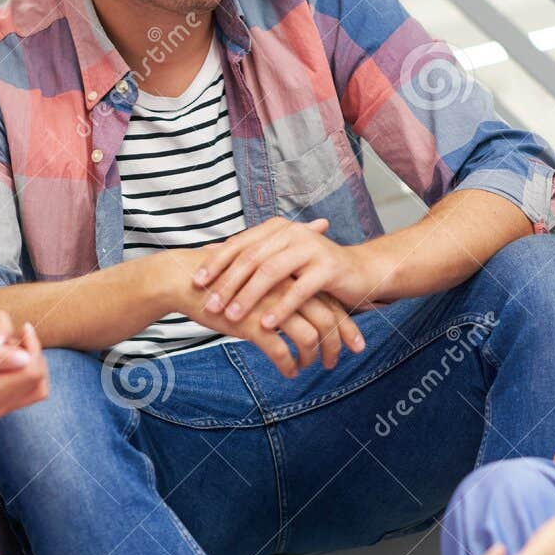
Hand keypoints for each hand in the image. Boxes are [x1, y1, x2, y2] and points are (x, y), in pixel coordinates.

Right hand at [0, 316, 48, 418]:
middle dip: (34, 354)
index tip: (25, 328)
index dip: (33, 348)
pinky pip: (28, 388)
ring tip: (16, 341)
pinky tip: (10, 351)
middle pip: (39, 379)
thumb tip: (27, 359)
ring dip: (31, 361)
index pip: (32, 372)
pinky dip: (25, 369)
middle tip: (24, 333)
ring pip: (38, 384)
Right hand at [177, 262, 363, 378]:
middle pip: (327, 319)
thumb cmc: (228, 274)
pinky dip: (288, 365)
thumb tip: (323, 221)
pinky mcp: (253, 324)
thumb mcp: (263, 261)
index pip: (330, 301)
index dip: (347, 325)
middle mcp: (287, 289)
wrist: (188, 281)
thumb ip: (296, 254)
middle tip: (336, 362)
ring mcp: (271, 306)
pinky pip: (281, 351)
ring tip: (308, 367)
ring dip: (312, 357)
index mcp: (292, 275)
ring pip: (309, 337)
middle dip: (337, 345)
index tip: (356, 345)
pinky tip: (289, 372)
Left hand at [190, 217, 382, 330]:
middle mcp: (292, 233)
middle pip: (251, 259)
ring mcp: (311, 248)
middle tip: (210, 305)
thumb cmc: (312, 270)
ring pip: (271, 272)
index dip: (216, 263)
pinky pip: (299, 290)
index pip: (239, 245)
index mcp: (276, 229)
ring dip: (249, 296)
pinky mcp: (328, 267)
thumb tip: (208, 252)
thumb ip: (250, 256)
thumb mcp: (279, 260)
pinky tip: (267, 325)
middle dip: (227, 284)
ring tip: (232, 317)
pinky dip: (281, 308)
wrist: (359, 272)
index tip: (195, 283)